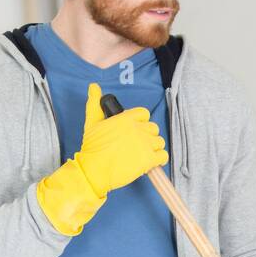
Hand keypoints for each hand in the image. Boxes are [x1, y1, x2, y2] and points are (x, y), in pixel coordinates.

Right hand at [35, 83, 167, 235]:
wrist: (94, 170)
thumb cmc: (92, 148)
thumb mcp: (91, 122)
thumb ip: (94, 103)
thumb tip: (93, 87)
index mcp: (126, 118)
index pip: (144, 113)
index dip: (141, 121)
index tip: (135, 130)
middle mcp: (138, 129)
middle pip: (154, 128)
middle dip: (148, 135)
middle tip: (139, 144)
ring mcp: (144, 144)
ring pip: (159, 141)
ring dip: (154, 147)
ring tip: (144, 154)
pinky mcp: (148, 160)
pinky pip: (163, 156)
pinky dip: (160, 159)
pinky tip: (153, 162)